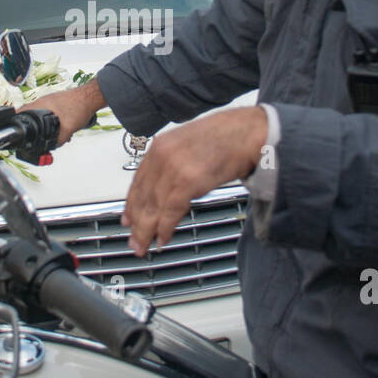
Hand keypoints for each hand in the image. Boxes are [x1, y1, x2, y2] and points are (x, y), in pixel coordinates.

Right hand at [20, 79, 105, 146]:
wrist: (91, 98)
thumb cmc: (80, 106)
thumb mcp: (67, 128)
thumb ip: (58, 140)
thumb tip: (52, 148)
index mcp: (40, 104)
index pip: (19, 113)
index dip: (15, 122)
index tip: (14, 131)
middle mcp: (43, 101)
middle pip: (29, 116)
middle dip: (30, 127)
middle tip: (32, 136)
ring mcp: (50, 102)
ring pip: (40, 115)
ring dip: (42, 125)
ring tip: (47, 133)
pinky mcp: (57, 104)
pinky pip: (49, 114)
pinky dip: (50, 122)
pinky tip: (58, 128)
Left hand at [122, 107, 266, 255]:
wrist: (249, 132)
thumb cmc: (228, 136)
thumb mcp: (189, 145)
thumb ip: (174, 164)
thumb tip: (167, 189)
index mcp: (160, 145)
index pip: (138, 181)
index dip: (131, 204)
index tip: (128, 219)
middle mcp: (162, 155)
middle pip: (142, 196)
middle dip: (136, 222)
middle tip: (133, 240)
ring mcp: (173, 168)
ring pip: (152, 206)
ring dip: (147, 230)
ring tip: (144, 246)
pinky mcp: (187, 181)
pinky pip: (169, 211)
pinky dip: (165, 228)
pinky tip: (163, 238)